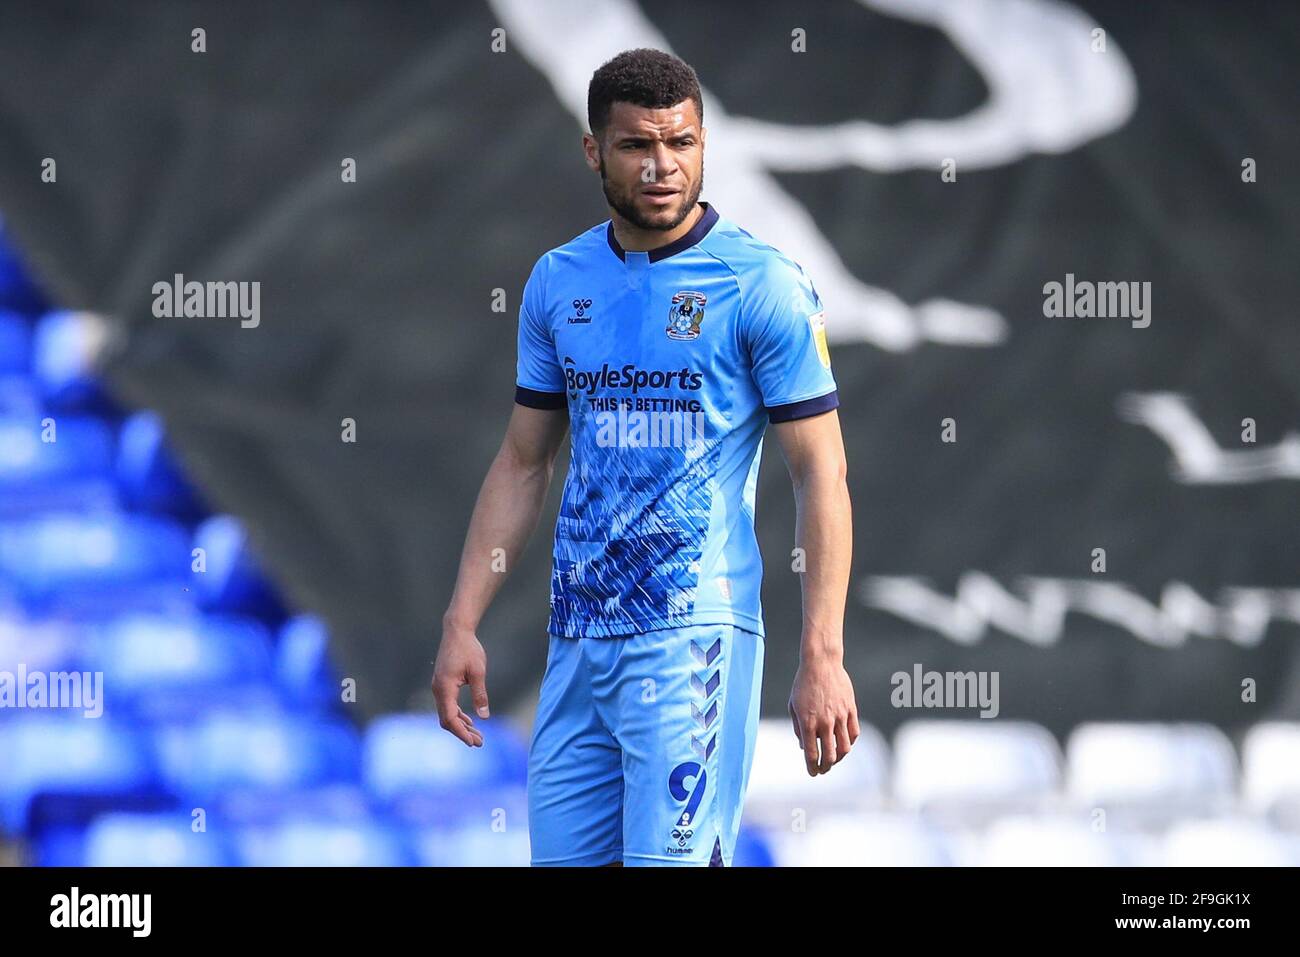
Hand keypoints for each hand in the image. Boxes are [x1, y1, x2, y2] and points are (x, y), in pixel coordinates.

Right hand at [432, 621, 488, 746]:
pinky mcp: (443, 685)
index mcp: (444, 688)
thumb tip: (484, 717)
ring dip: (461, 725)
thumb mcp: (478, 671)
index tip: (473, 742)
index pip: (450, 718)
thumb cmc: (468, 649)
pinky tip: (470, 721)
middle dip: (462, 732)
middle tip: (479, 743)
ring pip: (447, 714)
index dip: (461, 732)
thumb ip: (480, 694)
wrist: (457, 631)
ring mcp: (439, 688)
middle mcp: (438, 690)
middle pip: (446, 720)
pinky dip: (458, 715)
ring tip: (477, 736)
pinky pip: (448, 706)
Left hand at [788, 655, 858, 775]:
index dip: (812, 767)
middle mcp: (825, 722)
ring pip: (845, 747)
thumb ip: (799, 728)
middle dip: (826, 767)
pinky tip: (844, 743)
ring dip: (839, 758)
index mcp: (808, 722)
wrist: (821, 663)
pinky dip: (850, 742)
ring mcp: (840, 716)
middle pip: (830, 755)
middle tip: (823, 769)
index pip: (812, 754)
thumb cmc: (803, 684)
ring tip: (834, 759)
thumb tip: (804, 747)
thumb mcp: (794, 706)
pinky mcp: (851, 709)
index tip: (812, 773)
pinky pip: (854, 733)